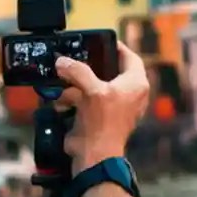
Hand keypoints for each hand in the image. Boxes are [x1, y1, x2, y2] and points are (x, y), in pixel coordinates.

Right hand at [53, 42, 149, 172]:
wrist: (95, 156)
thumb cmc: (103, 124)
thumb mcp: (90, 90)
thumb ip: (77, 71)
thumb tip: (63, 62)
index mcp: (136, 84)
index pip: (130, 57)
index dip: (117, 47)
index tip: (101, 41)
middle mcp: (129, 94)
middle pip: (108, 71)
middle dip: (88, 67)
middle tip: (75, 60)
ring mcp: (115, 107)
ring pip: (94, 85)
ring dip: (76, 84)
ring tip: (62, 81)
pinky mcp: (101, 118)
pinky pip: (86, 100)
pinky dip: (73, 98)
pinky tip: (61, 99)